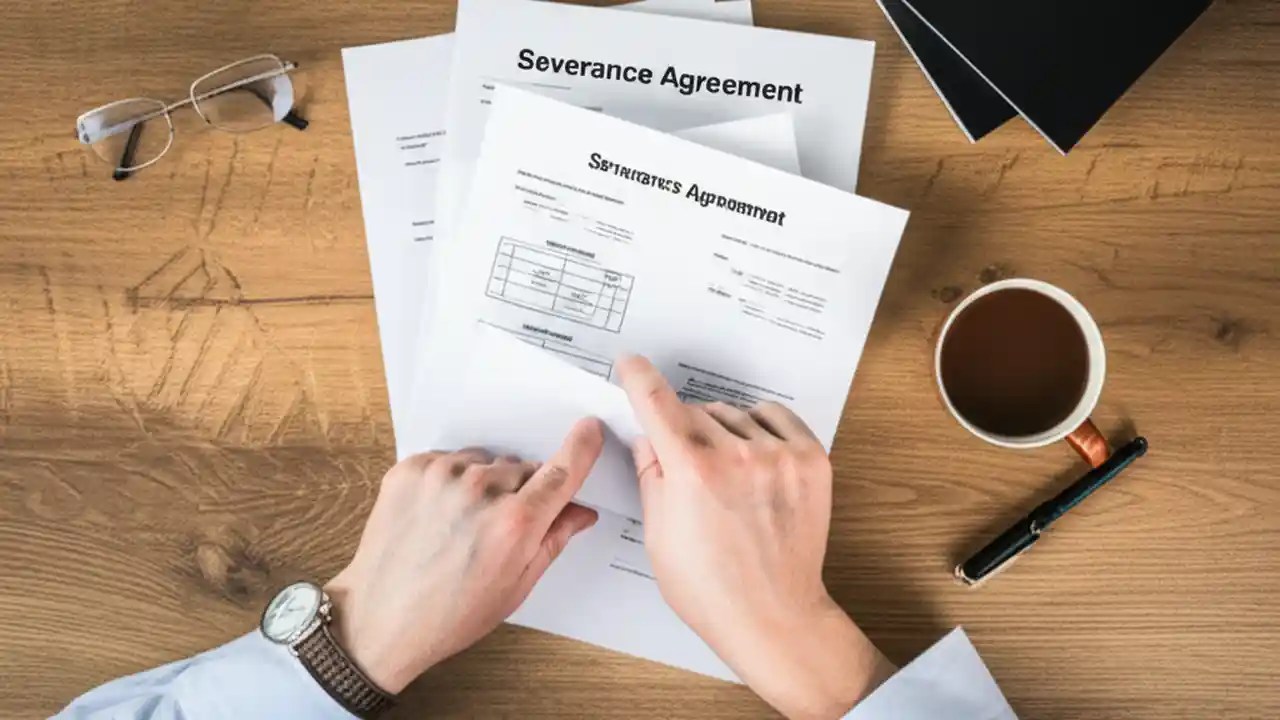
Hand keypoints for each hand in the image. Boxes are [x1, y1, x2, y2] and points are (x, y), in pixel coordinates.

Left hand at [324, 419, 603, 692]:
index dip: (581, 448)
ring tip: (463, 523)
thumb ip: (553, 540)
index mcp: (515, 524)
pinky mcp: (410, 469)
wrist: (379, 619)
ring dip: (485, 483)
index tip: (589, 430)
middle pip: (523, 469)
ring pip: (486, 462)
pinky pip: (449, 460)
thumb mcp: (515, 586)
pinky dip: (451, 479)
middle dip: (522, 491)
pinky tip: (440, 514)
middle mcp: (480, 491)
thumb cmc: (449, 614)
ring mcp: (441, 476)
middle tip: (500, 527)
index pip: (562, 470)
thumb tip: (581, 511)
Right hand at [618, 357, 894, 718]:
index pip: (657, 402)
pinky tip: (754, 456)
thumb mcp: (658, 534)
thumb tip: (647, 437)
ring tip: (726, 477)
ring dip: (723, 432)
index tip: (632, 364)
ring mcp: (778, 455)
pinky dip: (761, 427)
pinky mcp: (811, 460)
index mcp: (691, 470)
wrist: (774, 616)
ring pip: (734, 415)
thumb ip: (651, 475)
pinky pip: (777, 417)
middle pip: (695, 412)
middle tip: (688, 468)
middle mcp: (736, 454)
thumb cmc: (710, 588)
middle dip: (683, 431)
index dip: (639, 378)